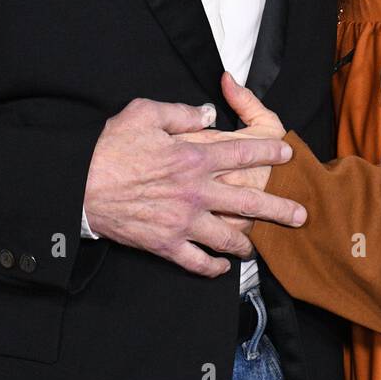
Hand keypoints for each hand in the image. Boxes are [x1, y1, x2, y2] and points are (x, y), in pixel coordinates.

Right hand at [83, 96, 305, 277]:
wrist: (81, 186)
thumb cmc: (111, 147)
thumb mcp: (145, 113)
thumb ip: (181, 113)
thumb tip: (206, 113)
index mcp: (193, 157)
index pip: (242, 153)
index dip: (268, 153)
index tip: (287, 155)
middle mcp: (196, 192)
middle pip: (248, 202)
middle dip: (279, 209)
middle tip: (300, 215)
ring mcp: (183, 222)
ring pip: (228, 237)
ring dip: (248, 243)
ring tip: (259, 246)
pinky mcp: (166, 244)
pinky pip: (197, 261)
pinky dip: (213, 267)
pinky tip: (223, 266)